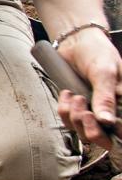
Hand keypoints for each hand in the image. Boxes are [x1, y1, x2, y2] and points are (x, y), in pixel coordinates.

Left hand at [56, 27, 119, 152]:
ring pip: (81, 129)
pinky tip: (67, 93)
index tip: (99, 121)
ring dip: (74, 116)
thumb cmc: (97, 52)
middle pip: (101, 137)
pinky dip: (64, 110)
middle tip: (83, 112)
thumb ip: (105, 97)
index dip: (111, 134)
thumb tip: (107, 122)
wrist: (75, 41)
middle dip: (89, 127)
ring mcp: (92, 110)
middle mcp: (110, 111)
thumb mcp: (104, 73)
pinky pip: (67, 119)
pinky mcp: (76, 107)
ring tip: (75, 96)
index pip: (121, 131)